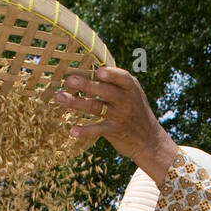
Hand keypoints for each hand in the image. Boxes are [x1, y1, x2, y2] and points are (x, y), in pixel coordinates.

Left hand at [51, 67, 178, 183]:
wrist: (149, 141)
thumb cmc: (136, 113)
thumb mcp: (133, 94)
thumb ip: (116, 83)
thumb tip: (92, 69)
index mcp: (131, 88)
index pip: (121, 77)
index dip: (111, 74)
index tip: (98, 70)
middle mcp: (126, 101)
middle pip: (104, 91)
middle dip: (86, 84)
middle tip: (69, 80)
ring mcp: (119, 116)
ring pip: (96, 107)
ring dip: (77, 103)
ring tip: (60, 98)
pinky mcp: (114, 132)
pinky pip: (97, 130)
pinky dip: (84, 131)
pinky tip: (72, 130)